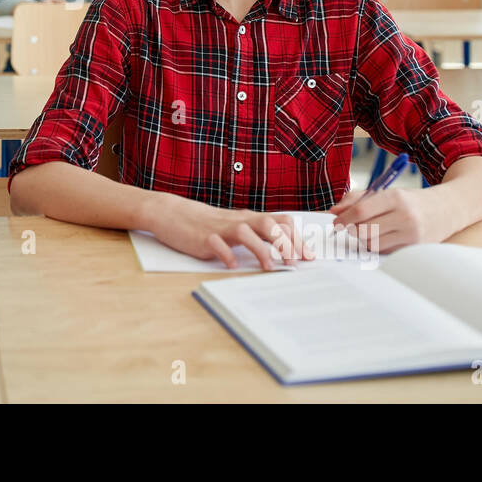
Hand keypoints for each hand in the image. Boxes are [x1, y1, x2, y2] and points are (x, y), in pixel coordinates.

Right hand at [145, 192, 312, 269]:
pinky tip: (232, 265)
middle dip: (285, 243)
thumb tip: (285, 252)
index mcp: (249, 219)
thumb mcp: (236, 226)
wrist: (173, 213)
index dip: (297, 238)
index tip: (308, 257)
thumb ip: (256, 235)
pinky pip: (217, 244)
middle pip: (269, 224)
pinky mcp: (203, 237)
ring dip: (261, 249)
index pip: (281, 222)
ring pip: (246, 232)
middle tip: (295, 263)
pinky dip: (227, 255)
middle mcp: (239, 221)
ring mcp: (221, 228)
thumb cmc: (208, 224)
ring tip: (269, 267)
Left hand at [329, 186, 448, 252]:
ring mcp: (411, 234)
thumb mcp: (386, 192)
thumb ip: (357, 198)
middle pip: (364, 230)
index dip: (344, 218)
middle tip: (350, 227)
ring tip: (370, 229)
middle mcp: (404, 216)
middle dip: (352, 229)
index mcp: (395, 197)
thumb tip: (334, 211)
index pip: (361, 210)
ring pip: (373, 243)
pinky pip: (385, 251)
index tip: (336, 222)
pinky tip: (384, 236)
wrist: (446, 209)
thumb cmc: (410, 201)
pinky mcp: (414, 248)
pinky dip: (378, 245)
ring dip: (365, 239)